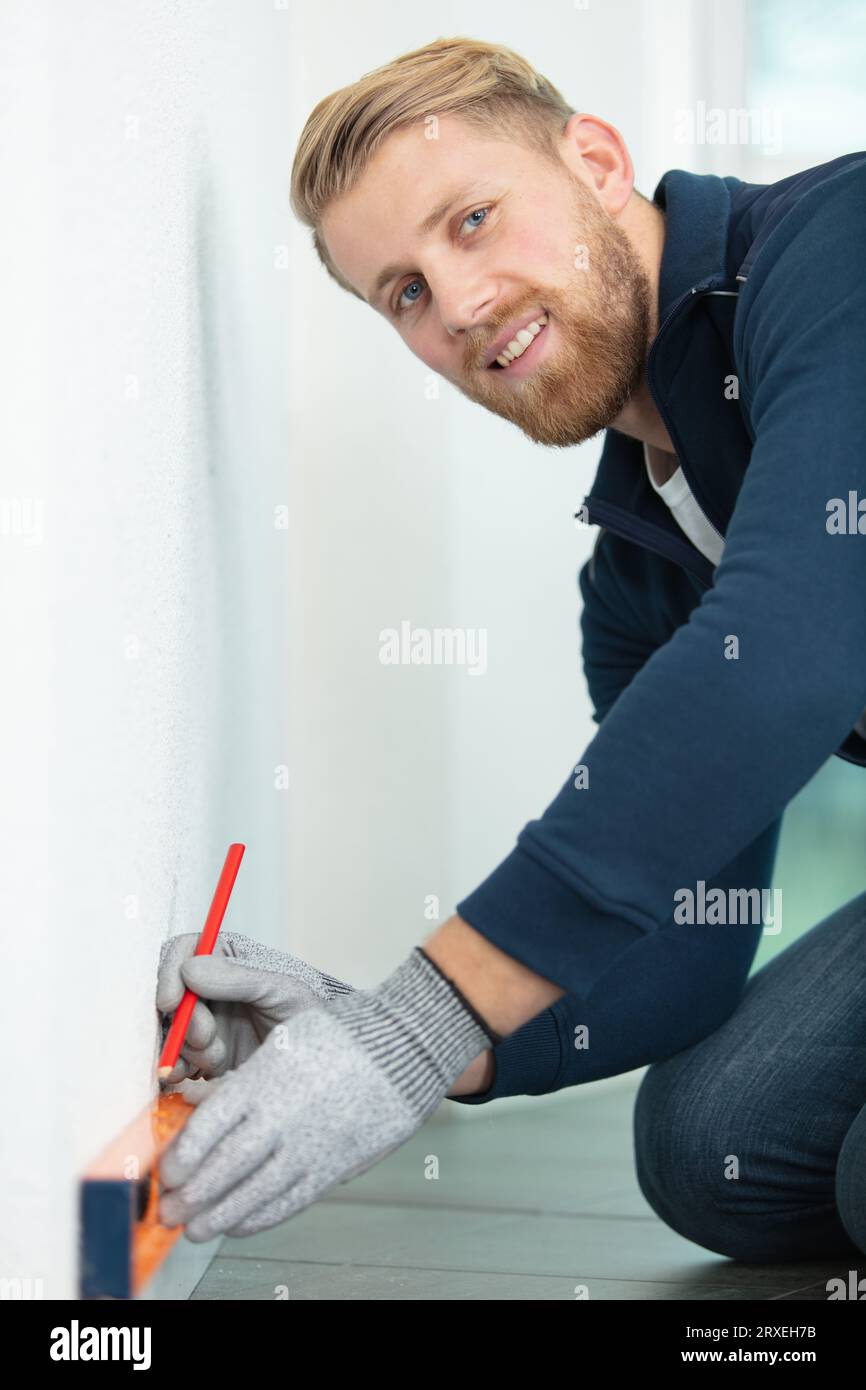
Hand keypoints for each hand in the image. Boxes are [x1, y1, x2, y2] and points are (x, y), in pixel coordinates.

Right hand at [156, 931, 352, 1082]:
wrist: (318, 1063)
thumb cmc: (307, 1013)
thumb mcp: (281, 989)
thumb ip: (237, 977)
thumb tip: (189, 968)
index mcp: (226, 957)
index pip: (183, 952)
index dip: (169, 974)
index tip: (170, 1003)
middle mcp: (208, 987)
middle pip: (169, 995)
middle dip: (183, 1020)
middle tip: (207, 1038)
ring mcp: (203, 1021)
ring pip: (170, 1029)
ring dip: (187, 1047)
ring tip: (217, 1059)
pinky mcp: (201, 1054)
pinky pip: (174, 1059)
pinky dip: (178, 1069)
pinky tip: (194, 1077)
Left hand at [158, 948, 493, 1238]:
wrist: (404, 1049)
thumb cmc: (339, 1032)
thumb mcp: (282, 1015)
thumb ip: (231, 1021)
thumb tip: (188, 1033)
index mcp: (263, 1079)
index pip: (207, 1128)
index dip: (180, 1158)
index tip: (165, 1173)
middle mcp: (282, 1116)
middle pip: (223, 1168)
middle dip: (190, 1196)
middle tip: (167, 1210)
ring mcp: (309, 1146)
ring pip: (252, 1194)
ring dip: (218, 1217)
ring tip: (195, 1228)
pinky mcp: (333, 1166)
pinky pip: (289, 1201)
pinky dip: (259, 1218)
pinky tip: (239, 1223)